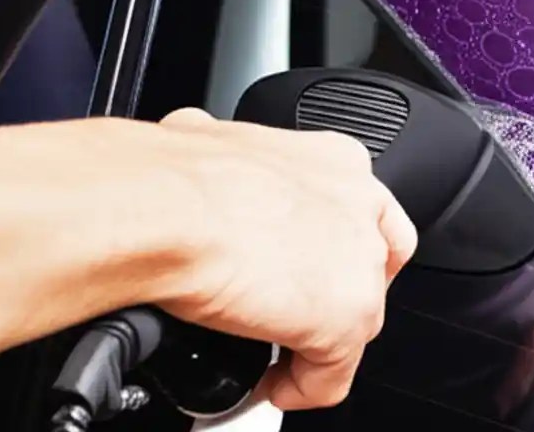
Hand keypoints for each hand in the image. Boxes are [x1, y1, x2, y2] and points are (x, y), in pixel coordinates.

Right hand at [124, 110, 418, 410]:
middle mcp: (359, 205)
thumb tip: (192, 152)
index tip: (303, 262)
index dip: (331, 244)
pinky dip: (302, 389)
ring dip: (316, 343)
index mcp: (333, 160)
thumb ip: (225, 163)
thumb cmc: (172, 173)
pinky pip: (333, 376)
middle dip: (333, 292)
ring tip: (276, 355)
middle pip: (369, 265)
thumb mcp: (206, 143)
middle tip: (290, 311)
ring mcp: (359, 263)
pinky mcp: (346, 319)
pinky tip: (270, 385)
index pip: (360, 209)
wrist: (165, 207)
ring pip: (357, 321)